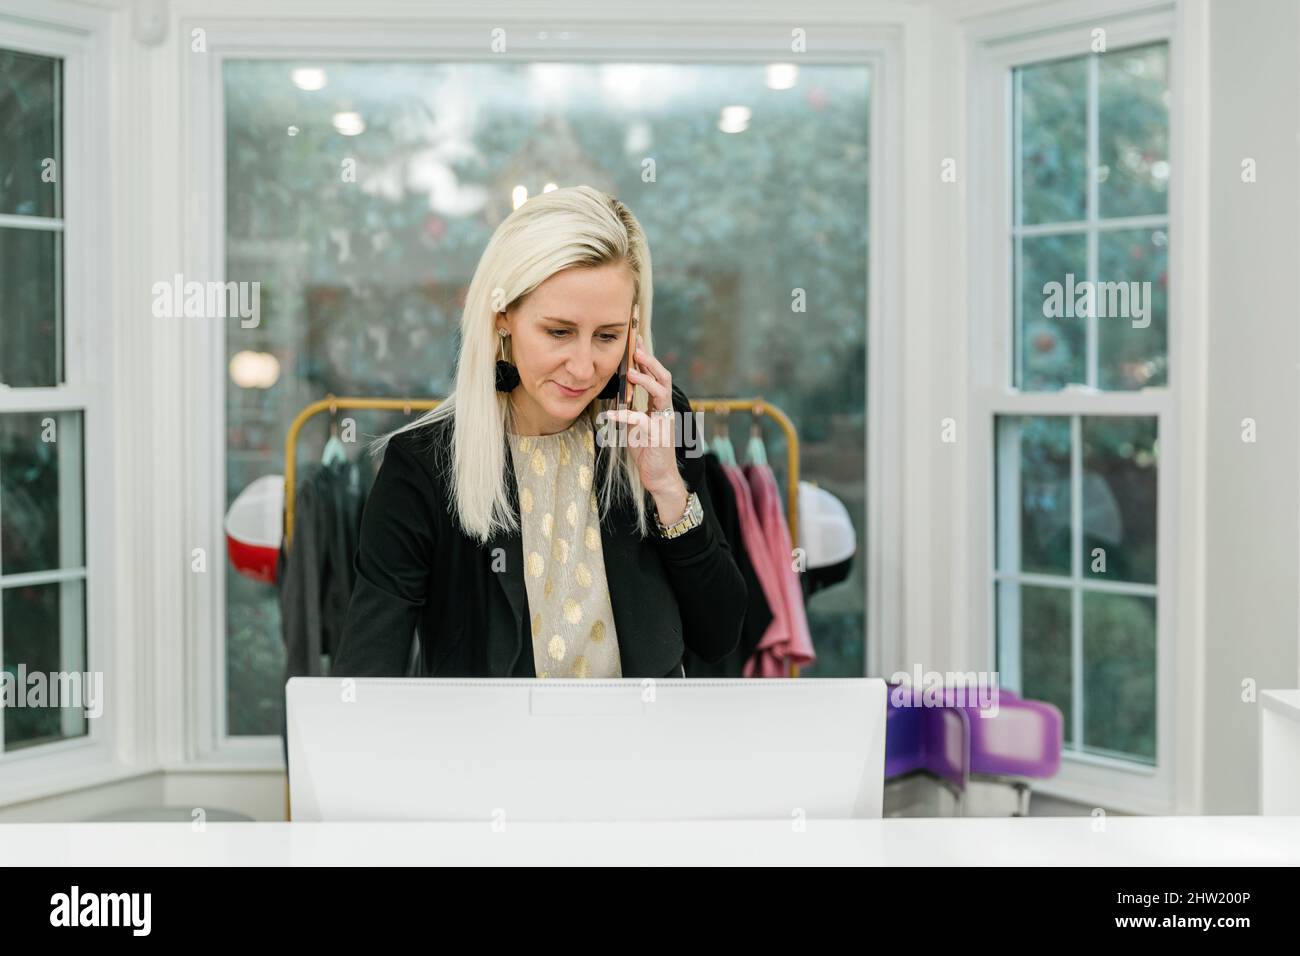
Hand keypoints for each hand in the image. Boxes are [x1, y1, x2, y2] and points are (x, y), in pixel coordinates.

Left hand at [603, 332, 685, 504]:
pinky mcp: (658, 437)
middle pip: (664, 378)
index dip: (647, 358)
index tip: (636, 341)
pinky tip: (611, 414)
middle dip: (650, 361)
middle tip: (635, 348)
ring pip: (661, 393)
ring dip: (646, 381)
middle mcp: (665, 410)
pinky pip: (642, 421)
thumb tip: (618, 397)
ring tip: (630, 372)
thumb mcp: (636, 428)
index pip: (657, 376)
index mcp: (660, 406)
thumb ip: (631, 411)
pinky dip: (626, 416)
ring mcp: (664, 422)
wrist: (659, 478)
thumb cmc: (648, 452)